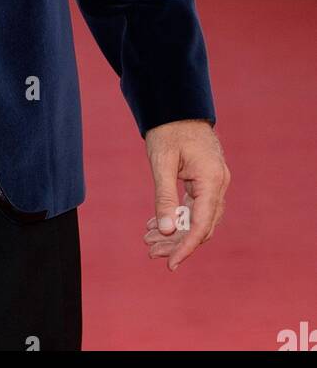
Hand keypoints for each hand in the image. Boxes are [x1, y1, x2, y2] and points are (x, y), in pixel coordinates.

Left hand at [143, 119, 229, 270]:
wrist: (177, 105)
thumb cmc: (169, 129)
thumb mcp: (161, 162)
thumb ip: (164, 197)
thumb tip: (164, 230)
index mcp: (211, 180)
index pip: (201, 224)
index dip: (186, 246)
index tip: (170, 263)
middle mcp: (218, 184)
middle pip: (201, 225)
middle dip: (176, 242)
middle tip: (150, 252)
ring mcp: (214, 182)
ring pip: (197, 218)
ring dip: (175, 231)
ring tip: (148, 240)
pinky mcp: (206, 180)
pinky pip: (195, 206)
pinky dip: (177, 217)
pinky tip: (157, 224)